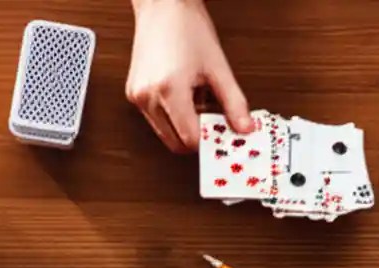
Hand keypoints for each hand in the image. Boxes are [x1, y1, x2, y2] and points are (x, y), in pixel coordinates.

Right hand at [127, 0, 252, 151]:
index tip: (222, 135)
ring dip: (183, 127)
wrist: (163, 6)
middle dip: (195, 137)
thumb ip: (234, 103)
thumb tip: (246, 128)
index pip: (189, 139)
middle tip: (213, 122)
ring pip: (164, 133)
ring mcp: (137, 96)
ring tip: (197, 101)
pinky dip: (172, 116)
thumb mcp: (218, 68)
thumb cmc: (188, 28)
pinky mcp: (133, 93)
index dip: (208, 141)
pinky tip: (184, 96)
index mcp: (168, 89)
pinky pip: (155, 119)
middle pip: (174, 143)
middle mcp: (147, 96)